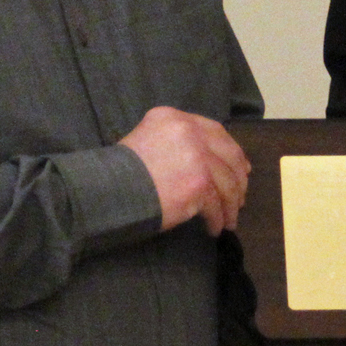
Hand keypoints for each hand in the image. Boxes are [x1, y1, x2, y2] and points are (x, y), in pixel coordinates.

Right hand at [119, 108, 248, 234]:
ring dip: (230, 204)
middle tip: (240, 196)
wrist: (105, 191)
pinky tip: (215, 228)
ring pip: (226, 183)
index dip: (232, 151)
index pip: (214, 131)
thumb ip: (173, 143)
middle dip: (238, 177)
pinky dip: (218, 219)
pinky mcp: (199, 184)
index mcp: (173, 117)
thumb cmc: (119, 172)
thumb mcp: (144, 140)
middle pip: (227, 154)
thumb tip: (205, 163)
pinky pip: (216, 205)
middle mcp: (189, 131)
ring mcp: (197, 157)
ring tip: (228, 219)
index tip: (241, 167)